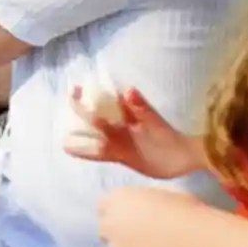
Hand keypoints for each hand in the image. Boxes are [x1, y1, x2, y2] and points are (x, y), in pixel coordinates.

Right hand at [64, 86, 200, 179]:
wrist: (184, 157)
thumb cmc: (171, 136)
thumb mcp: (156, 122)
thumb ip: (142, 108)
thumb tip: (127, 90)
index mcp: (126, 115)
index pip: (103, 102)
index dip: (89, 95)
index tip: (74, 89)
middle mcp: (119, 126)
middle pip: (94, 117)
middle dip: (79, 110)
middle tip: (65, 113)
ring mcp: (119, 141)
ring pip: (93, 136)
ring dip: (79, 136)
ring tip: (63, 138)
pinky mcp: (121, 156)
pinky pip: (99, 154)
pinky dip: (86, 152)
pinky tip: (72, 150)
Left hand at [99, 187, 206, 246]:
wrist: (198, 242)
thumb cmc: (187, 211)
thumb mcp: (163, 194)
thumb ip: (145, 202)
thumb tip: (148, 209)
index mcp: (118, 198)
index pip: (104, 205)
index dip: (118, 211)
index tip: (132, 215)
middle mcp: (110, 223)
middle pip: (105, 229)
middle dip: (118, 231)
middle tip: (141, 235)